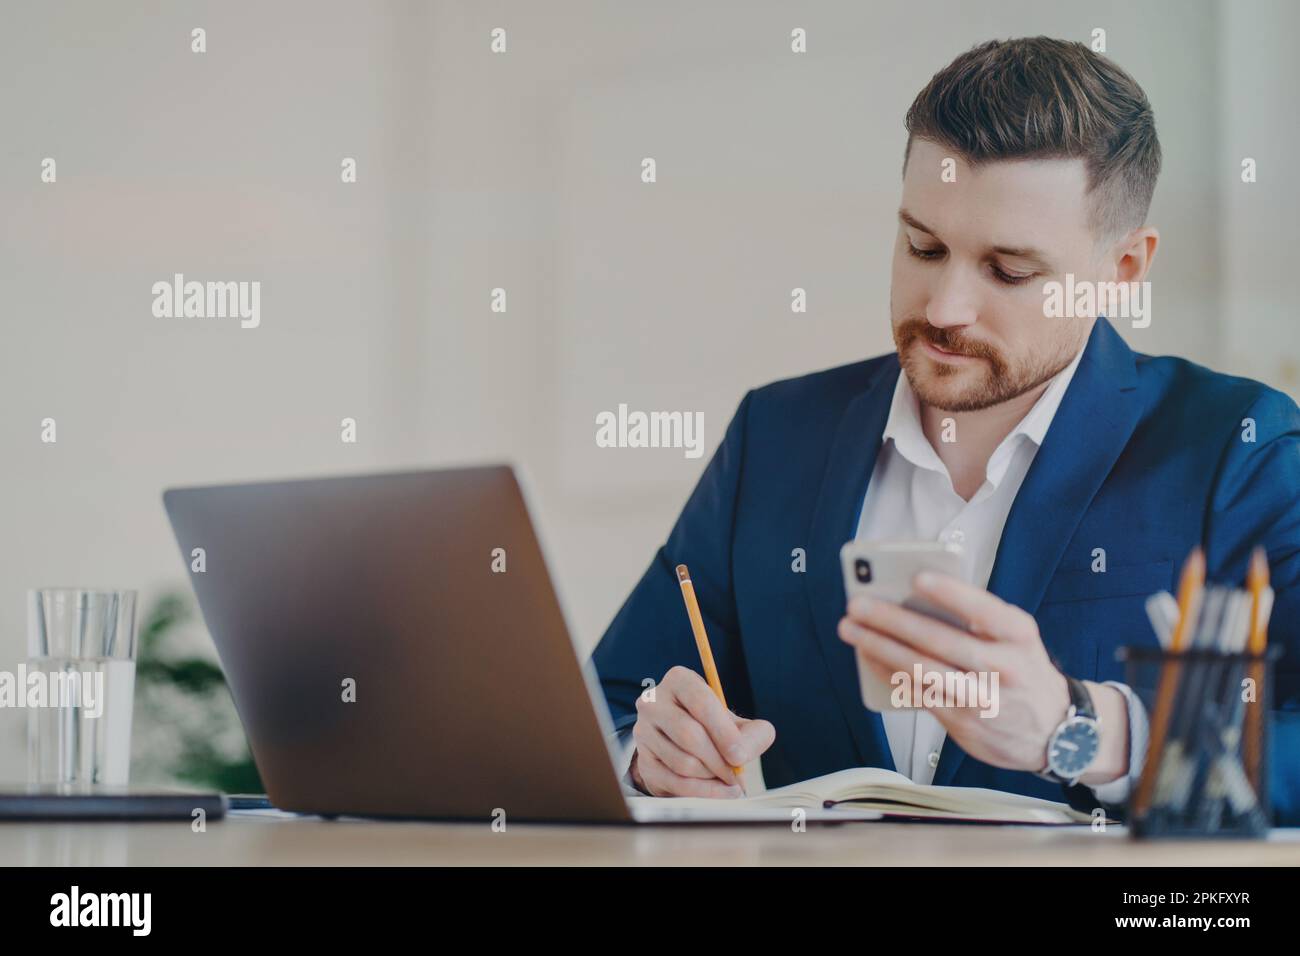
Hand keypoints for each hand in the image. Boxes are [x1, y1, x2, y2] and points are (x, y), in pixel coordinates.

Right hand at [629, 665, 774, 796]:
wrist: (683, 744)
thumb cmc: (712, 728)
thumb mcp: (736, 723)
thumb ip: (753, 733)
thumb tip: (743, 753)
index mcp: (679, 680)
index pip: (700, 702)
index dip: (723, 732)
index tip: (740, 755)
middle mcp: (654, 702)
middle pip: (689, 735)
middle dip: (719, 759)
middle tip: (737, 773)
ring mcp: (643, 731)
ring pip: (682, 761)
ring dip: (711, 776)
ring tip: (727, 778)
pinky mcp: (643, 760)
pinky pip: (675, 782)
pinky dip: (703, 791)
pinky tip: (719, 790)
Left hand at [836, 571, 1125, 780]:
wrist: (1055, 731)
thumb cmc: (1022, 668)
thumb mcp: (1017, 638)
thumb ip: (979, 618)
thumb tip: (915, 595)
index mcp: (1018, 635)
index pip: (984, 610)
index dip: (950, 594)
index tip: (916, 577)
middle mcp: (1003, 667)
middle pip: (940, 641)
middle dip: (892, 620)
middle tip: (858, 604)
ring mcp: (982, 699)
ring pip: (922, 670)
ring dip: (880, 647)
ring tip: (851, 628)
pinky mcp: (963, 722)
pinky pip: (917, 694)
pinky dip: (888, 673)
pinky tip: (868, 657)